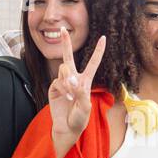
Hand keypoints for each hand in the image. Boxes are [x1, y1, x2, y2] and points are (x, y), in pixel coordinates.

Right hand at [49, 29, 105, 148]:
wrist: (67, 128)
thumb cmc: (80, 119)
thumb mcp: (86, 107)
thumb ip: (81, 92)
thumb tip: (72, 80)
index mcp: (85, 81)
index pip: (92, 63)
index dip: (98, 51)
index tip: (103, 38)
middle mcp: (73, 79)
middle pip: (69, 57)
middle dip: (65, 43)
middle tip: (62, 29)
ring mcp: (62, 82)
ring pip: (63, 69)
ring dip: (68, 80)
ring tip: (70, 95)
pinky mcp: (53, 88)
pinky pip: (57, 81)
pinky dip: (63, 88)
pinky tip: (66, 98)